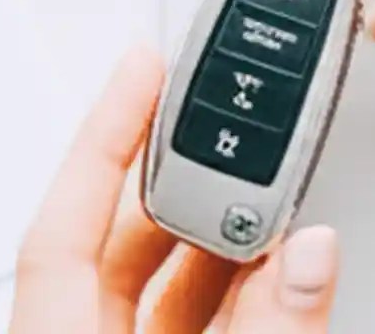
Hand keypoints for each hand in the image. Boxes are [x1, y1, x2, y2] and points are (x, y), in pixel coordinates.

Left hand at [8, 46, 340, 332]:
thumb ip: (271, 327)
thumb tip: (311, 253)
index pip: (63, 225)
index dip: (105, 134)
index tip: (140, 67)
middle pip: (110, 240)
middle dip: (180, 180)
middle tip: (225, 125)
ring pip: (145, 281)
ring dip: (209, 239)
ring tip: (265, 201)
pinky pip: (167, 319)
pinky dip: (218, 290)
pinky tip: (268, 274)